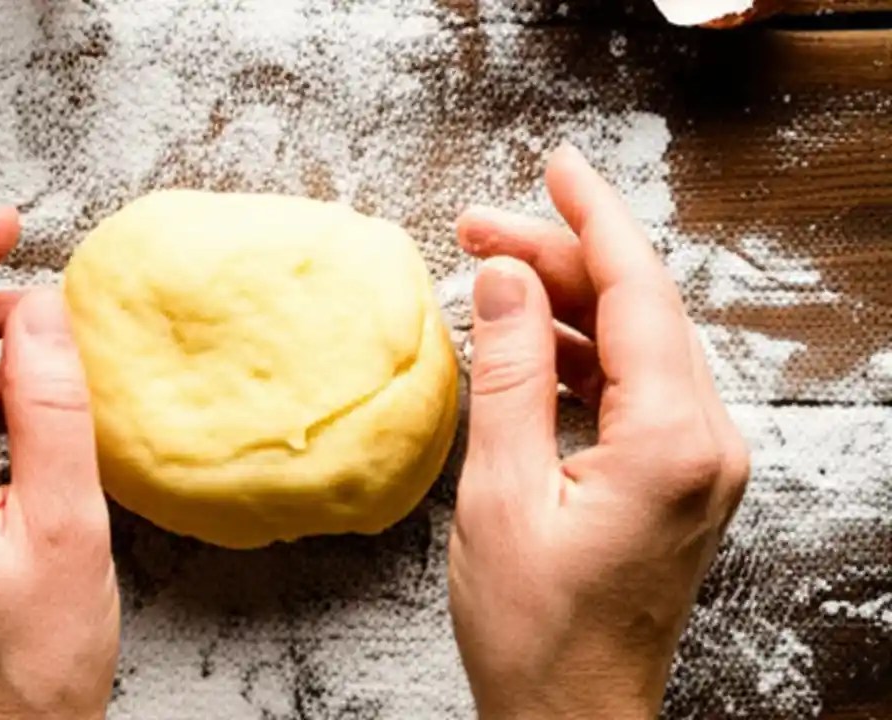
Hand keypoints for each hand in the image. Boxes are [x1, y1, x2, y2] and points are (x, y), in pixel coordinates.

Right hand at [448, 146, 749, 718]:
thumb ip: (508, 374)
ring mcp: (698, 464)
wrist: (570, 718)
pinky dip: (577, 356)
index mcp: (672, 442)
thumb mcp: (501, 493)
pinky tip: (523, 344)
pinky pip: (632, 388)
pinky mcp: (677, 480)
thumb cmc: (534, 629)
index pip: (637, 293)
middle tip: (476, 229)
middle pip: (637, 311)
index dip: (591, 220)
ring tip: (486, 276)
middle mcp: (705, 444)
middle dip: (557, 259)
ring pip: (634, 345)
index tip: (556, 166)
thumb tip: (504, 277)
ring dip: (563, 305)